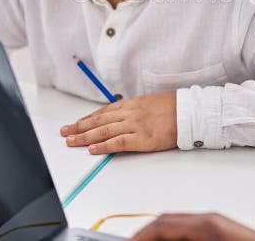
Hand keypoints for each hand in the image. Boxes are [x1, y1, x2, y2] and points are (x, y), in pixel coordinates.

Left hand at [60, 92, 176, 153]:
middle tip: (65, 133)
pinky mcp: (142, 138)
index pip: (103, 112)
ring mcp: (135, 125)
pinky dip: (103, 146)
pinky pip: (118, 143)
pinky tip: (92, 149)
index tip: (75, 123)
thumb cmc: (172, 109)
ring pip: (104, 132)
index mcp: (131, 104)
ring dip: (85, 137)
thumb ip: (134, 110)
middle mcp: (130, 113)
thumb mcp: (149, 104)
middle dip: (80, 127)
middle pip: (99, 121)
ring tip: (71, 142)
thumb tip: (121, 117)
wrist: (189, 113)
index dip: (87, 119)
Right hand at [130, 213, 254, 240]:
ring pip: (181, 230)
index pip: (161, 223)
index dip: (140, 236)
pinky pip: (194, 235)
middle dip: (149, 238)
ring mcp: (218, 227)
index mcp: (206, 223)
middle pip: (168, 224)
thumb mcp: (205, 237)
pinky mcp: (225, 235)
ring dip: (165, 240)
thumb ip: (176, 240)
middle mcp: (212, 221)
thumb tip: (156, 238)